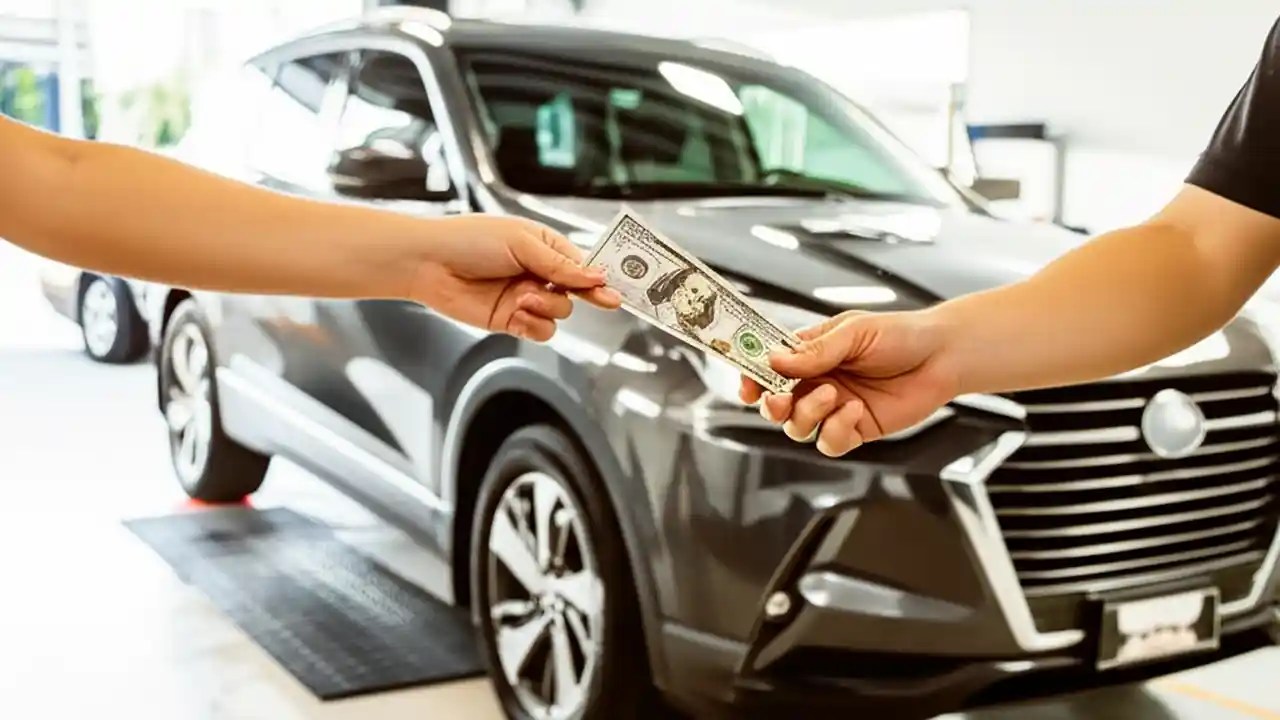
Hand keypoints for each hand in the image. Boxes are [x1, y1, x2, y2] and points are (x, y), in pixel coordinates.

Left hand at [410, 215, 621, 339]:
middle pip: (576, 293)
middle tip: (601, 300)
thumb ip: (559, 265)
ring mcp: (526, 298)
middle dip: (578, 295)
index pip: (582, 265)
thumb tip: (596, 277)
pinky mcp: (511, 320)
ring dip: (548, 308)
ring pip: (560, 314)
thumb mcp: (521, 242)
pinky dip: (535, 326)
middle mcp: (538, 274)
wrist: (429, 264)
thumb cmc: (471, 240)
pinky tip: (519, 314)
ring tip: (522, 298)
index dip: (598, 279)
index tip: (614, 291)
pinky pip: (540, 332)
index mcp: (544, 247)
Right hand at [739, 311, 959, 456]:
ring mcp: (834, 408)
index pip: (767, 367)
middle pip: (774, 404)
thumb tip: (775, 360)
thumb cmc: (900, 334)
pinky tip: (855, 411)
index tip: (748, 383)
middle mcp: (816, 381)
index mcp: (808, 353)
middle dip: (771, 405)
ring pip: (797, 427)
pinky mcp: (855, 429)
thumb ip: (815, 350)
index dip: (752, 377)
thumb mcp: (855, 332)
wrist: (943, 356)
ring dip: (807, 414)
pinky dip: (836, 430)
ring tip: (833, 395)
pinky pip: (829, 442)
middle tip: (781, 399)